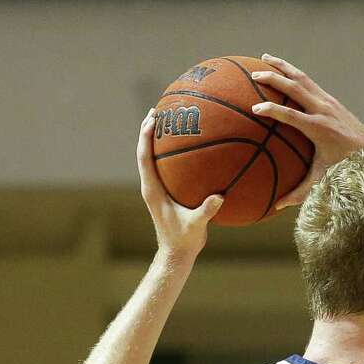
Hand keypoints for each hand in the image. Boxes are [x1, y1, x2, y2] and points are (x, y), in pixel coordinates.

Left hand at [138, 111, 222, 255]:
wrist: (176, 253)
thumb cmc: (184, 240)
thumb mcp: (196, 225)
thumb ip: (206, 211)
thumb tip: (219, 197)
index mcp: (153, 190)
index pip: (144, 158)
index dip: (145, 138)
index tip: (151, 120)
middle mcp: (151, 186)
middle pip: (144, 152)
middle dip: (148, 131)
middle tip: (157, 110)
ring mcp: (156, 189)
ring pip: (151, 159)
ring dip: (156, 140)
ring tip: (166, 121)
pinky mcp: (163, 193)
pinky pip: (163, 167)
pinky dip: (169, 154)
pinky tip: (185, 146)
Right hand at [251, 53, 363, 209]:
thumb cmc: (345, 167)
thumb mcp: (322, 180)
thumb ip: (299, 192)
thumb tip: (276, 206)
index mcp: (319, 129)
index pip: (292, 115)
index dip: (273, 110)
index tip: (255, 109)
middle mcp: (323, 110)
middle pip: (296, 88)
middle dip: (274, 79)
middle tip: (254, 74)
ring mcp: (327, 102)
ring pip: (302, 78)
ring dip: (283, 66)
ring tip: (263, 58)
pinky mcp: (329, 99)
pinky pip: (308, 82)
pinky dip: (293, 73)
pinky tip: (280, 68)